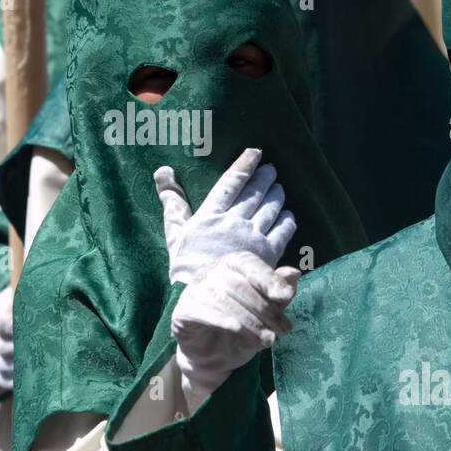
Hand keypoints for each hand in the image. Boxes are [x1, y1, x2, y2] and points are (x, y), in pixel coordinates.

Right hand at [153, 148, 295, 284]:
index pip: (231, 181)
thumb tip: (162, 171)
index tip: (255, 152)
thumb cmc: (185, 265)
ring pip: (271, 207)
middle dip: (266, 177)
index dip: (246, 164)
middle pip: (255, 191)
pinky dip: (287, 219)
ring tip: (279, 189)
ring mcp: (252, 237)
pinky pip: (283, 230)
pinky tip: (287, 215)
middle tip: (271, 170)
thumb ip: (172, 201)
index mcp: (210, 214)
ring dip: (277, 194)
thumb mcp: (174, 231)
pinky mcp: (267, 254)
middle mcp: (233, 222)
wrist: (202, 298)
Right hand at [170, 251, 299, 411]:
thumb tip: (295, 273)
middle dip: (265, 309)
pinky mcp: (183, 311)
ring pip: (223, 300)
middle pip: (239, 285)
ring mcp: (195, 290)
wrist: (214, 356)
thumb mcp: (266, 310)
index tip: (286, 296)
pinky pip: (201, 312)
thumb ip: (278, 291)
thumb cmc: (243, 327)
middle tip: (284, 330)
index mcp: (231, 264)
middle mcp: (211, 272)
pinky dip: (219, 319)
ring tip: (268, 340)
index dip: (268, 278)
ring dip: (249, 322)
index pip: (249, 263)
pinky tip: (235, 330)